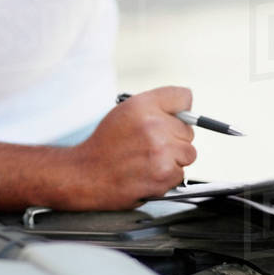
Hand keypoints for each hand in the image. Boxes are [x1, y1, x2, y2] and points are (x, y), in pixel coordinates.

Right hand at [66, 86, 196, 209]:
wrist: (85, 175)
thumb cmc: (105, 146)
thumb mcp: (125, 112)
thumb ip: (155, 107)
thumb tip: (187, 113)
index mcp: (143, 105)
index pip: (183, 97)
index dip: (178, 111)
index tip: (171, 119)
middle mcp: (153, 125)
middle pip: (188, 131)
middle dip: (174, 140)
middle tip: (149, 147)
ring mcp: (161, 150)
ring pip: (188, 154)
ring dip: (173, 160)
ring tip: (147, 161)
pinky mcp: (164, 174)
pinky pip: (180, 174)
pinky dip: (167, 178)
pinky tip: (147, 174)